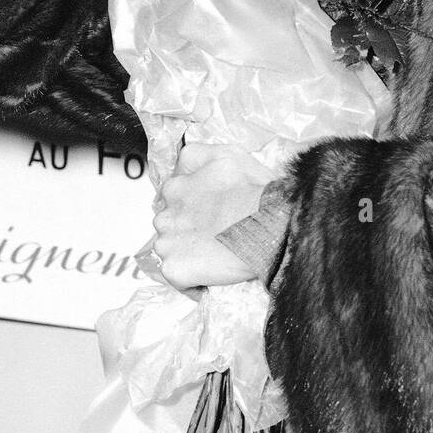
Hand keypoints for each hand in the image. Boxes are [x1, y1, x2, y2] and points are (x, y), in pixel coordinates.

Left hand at [152, 143, 260, 289]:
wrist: (267, 226)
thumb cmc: (253, 192)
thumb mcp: (226, 155)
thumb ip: (197, 154)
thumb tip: (183, 162)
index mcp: (175, 187)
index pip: (172, 197)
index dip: (192, 205)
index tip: (209, 212)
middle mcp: (165, 215)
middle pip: (169, 224)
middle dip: (187, 229)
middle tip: (214, 233)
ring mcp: (167, 244)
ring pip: (169, 250)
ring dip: (187, 252)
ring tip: (215, 253)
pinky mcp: (174, 270)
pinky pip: (176, 277)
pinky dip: (191, 278)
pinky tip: (211, 272)